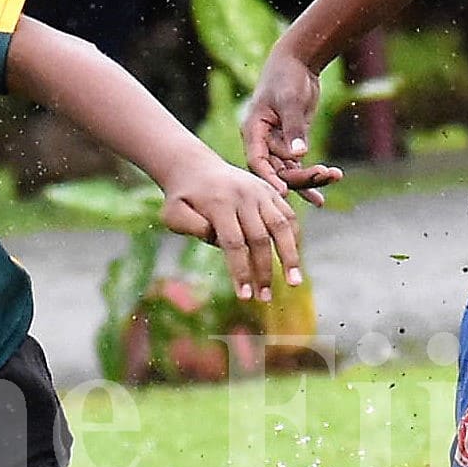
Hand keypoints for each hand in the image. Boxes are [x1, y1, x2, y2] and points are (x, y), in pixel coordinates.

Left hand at [157, 152, 304, 302]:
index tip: (245, 297)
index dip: (241, 271)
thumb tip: (217, 240)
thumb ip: (190, 227)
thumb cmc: (183, 198)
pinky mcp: (270, 192)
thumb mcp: (173, 213)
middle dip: (264, 271)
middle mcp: (244, 196)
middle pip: (260, 238)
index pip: (234, 243)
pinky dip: (295, 238)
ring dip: (290, 256)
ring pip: (281, 226)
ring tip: (294, 282)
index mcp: (219, 203)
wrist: (196, 168)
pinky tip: (294, 262)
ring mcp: (260, 192)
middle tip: (265, 298)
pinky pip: (288, 216)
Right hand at [244, 47, 342, 202]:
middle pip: (277, 171)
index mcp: (253, 131)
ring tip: (334, 177)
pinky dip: (313, 176)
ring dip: (311, 177)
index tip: (283, 192)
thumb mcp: (290, 101)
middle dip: (299, 177)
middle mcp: (263, 142)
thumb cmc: (287, 77)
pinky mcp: (292, 144)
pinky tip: (326, 191)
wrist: (298, 62)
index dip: (269, 179)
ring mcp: (277, 145)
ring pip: (290, 172)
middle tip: (322, 176)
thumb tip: (300, 155)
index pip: (257, 162)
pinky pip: (300, 167)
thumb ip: (294, 128)